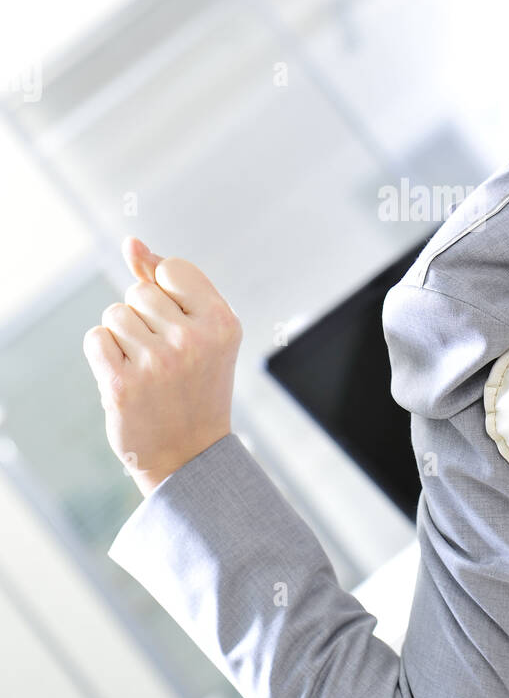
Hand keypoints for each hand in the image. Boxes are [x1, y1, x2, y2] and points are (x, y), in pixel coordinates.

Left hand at [83, 237, 241, 496]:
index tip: (179, 325)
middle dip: (142, 317)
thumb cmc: (195, 383)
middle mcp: (193, 340)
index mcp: (222, 322)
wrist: (189, 454)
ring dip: (121, 337)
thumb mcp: (199, 329)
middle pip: (138, 291)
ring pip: (115, 314)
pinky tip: (124, 377)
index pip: (172, 269)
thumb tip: (132, 243)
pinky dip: (103, 355)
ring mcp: (157, 364)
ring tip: (145, 368)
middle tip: (164, 356)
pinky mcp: (123, 386)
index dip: (167, 293)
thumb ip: (167, 282)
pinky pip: (96, 339)